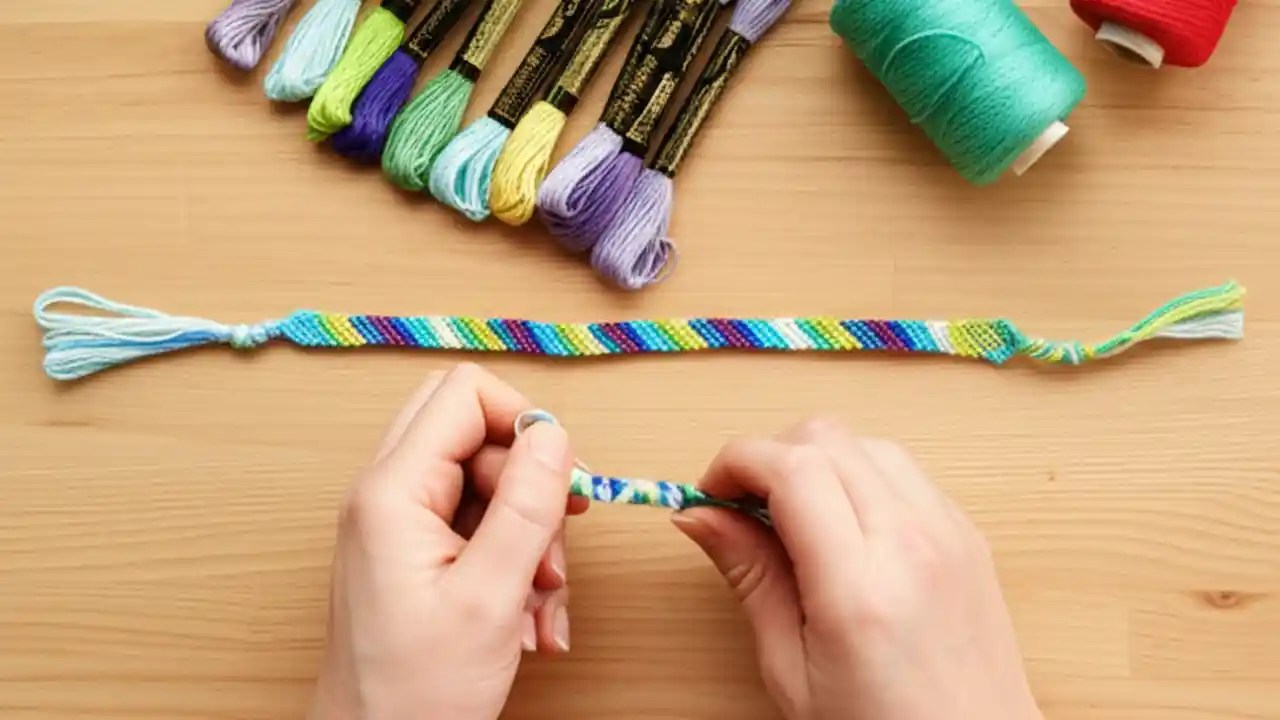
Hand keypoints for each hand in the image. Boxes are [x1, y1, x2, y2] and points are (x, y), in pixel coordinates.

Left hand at [309, 364, 586, 719]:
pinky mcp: (416, 556)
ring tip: (541, 603)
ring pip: (486, 485)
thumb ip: (525, 506)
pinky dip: (515, 565)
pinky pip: (479, 529)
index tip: (559, 479)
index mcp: (392, 492)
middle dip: (529, 479)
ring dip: (530, 535)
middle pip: (475, 433)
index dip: (524, 422)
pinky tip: (530, 620)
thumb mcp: (490, 598)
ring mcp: (400, 526)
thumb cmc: (413, 695)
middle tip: (556, 534)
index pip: (464, 394)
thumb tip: (554, 432)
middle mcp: (388, 496)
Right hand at [673, 418, 1040, 719]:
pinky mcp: (968, 533)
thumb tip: (699, 515)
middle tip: (741, 504)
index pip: (792, 468)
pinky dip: (859, 477)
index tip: (710, 492)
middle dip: (770, 453)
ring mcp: (950, 532)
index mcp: (861, 589)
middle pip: (827, 437)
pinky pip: (903, 471)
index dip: (737, 461)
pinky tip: (842, 526)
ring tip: (792, 516)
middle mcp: (913, 545)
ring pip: (866, 442)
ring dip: (817, 459)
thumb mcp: (790, 670)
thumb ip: (749, 578)